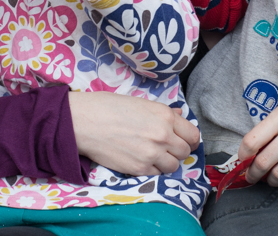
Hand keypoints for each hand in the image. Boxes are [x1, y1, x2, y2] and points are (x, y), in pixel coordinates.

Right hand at [68, 91, 199, 175]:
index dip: (190, 139)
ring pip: (173, 166)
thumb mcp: (141, 103)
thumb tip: (179, 117)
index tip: (184, 140)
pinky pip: (156, 174)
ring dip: (167, 162)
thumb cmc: (109, 107)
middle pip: (185, 152)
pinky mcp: (139, 169)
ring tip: (154, 155)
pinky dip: (153, 169)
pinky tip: (142, 159)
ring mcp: (152, 154)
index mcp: (165, 116)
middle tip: (167, 147)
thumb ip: (164, 113)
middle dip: (178, 150)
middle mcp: (163, 136)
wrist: (84, 121)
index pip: (193, 134)